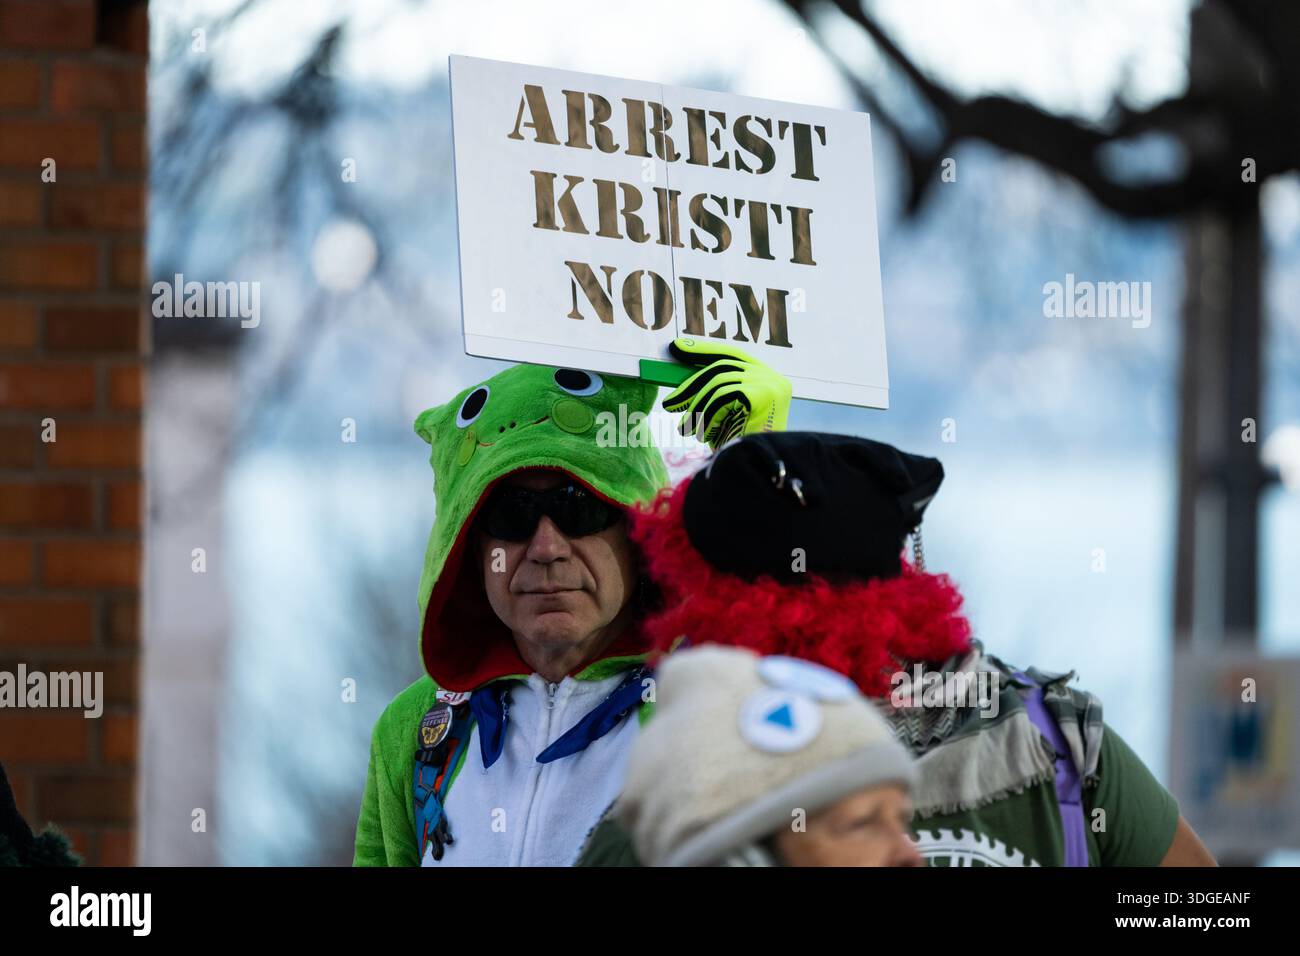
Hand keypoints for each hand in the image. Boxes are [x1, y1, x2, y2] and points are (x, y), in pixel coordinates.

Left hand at [660, 337, 791, 449]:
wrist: (762, 474)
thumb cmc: (743, 452)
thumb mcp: (727, 419)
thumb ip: (713, 396)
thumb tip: (681, 386)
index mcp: (769, 380)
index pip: (732, 355)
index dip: (702, 351)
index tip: (676, 348)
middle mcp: (774, 378)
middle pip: (721, 367)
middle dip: (690, 385)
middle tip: (670, 404)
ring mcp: (771, 384)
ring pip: (718, 383)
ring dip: (697, 408)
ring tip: (686, 429)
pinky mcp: (763, 394)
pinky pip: (722, 397)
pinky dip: (709, 416)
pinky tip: (706, 435)